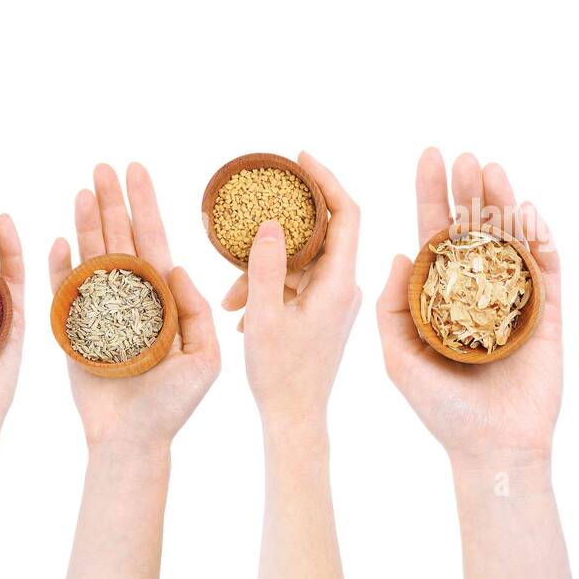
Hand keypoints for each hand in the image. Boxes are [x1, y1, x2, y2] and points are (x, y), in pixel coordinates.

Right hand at [48, 164, 219, 452]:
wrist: (133, 443)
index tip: (136, 170)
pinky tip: (59, 236)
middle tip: (104, 165)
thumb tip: (177, 267)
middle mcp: (132, 299)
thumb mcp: (205, 358)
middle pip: (121, 239)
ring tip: (84, 187)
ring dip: (88, 222)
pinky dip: (59, 265)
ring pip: (92, 257)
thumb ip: (196, 312)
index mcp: (164, 299)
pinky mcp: (74, 331)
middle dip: (114, 201)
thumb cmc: (175, 406)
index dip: (145, 205)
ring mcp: (101, 312)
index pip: (154, 240)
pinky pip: (63, 291)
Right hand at [219, 153, 361, 438]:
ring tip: (230, 299)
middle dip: (278, 229)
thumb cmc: (280, 376)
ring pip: (300, 264)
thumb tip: (272, 222)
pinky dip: (268, 290)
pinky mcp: (323, 315)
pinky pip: (296, 286)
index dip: (327, 180)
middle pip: (319, 235)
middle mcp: (345, 287)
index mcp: (340, 283)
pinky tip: (239, 312)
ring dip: (263, 270)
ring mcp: (336, 301)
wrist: (294, 421)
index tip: (300, 158)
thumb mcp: (263, 316)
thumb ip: (266, 266)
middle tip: (250, 212)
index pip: (348, 214)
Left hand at [375, 149, 560, 465]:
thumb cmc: (441, 409)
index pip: (436, 233)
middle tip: (464, 156)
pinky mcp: (549, 312)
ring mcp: (515, 298)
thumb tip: (396, 251)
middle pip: (474, 227)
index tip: (430, 156)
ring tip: (491, 168)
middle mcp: (478, 289)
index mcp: (442, 294)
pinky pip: (547, 267)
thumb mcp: (400, 357)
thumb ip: (393, 307)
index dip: (433, 194)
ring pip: (510, 237)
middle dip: (469, 189)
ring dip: (502, 201)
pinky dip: (539, 236)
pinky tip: (527, 209)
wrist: (493, 448)